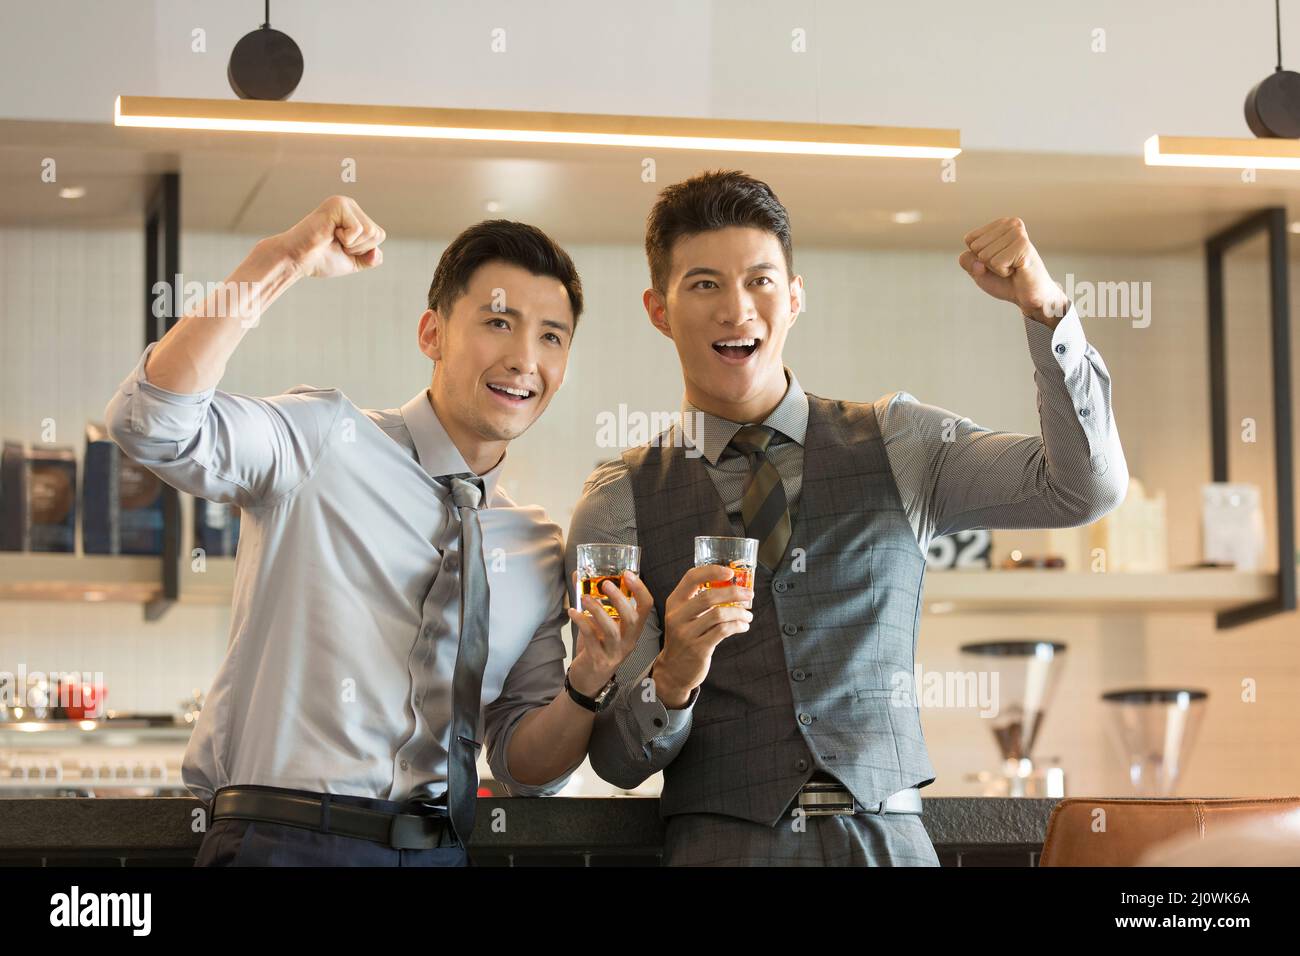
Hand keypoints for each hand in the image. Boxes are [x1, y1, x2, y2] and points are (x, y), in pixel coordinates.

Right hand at [268, 195, 386, 278]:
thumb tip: (377, 252)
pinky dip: (345, 240)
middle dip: (359, 248)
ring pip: (370, 232)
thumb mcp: (353, 261)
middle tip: (336, 244)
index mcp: (355, 216)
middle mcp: (350, 205)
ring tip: (332, 239)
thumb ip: (370, 258)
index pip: (379, 236)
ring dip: (352, 244)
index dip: (363, 250)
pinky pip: (358, 230)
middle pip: (377, 234)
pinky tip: (329, 234)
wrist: (298, 260)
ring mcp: (344, 203)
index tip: (342, 248)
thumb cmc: (321, 260)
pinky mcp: (337, 205)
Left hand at [565, 570, 653, 697]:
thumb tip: (580, 575)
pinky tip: (573, 612)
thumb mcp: (600, 624)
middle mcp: (628, 641)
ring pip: (612, 630)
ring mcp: (614, 652)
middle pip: (633, 619)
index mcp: (633, 629)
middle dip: (620, 599)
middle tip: (605, 584)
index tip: (628, 574)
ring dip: (598, 611)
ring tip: (585, 597)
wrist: (588, 680)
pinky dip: (581, 622)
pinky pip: (591, 638)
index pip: (646, 607)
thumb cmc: (597, 647)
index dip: (640, 589)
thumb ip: (594, 602)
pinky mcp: (598, 660)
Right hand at [650, 565, 753, 708]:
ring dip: (739, 613)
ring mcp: (686, 633)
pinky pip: (723, 631)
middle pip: (709, 596)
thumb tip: (731, 586)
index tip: (730, 572)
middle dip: (734, 592)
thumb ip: (698, 601)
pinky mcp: (698, 649)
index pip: (691, 578)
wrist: (672, 671)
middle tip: (749, 595)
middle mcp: (677, 616)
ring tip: (748, 615)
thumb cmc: (684, 638)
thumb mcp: (683, 616)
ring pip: (719, 614)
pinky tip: (743, 626)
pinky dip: (738, 626)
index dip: (711, 571)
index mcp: (674, 602)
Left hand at [958, 217, 1068, 325]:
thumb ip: (967, 261)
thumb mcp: (978, 269)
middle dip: (987, 263)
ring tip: (1013, 267)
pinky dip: (1004, 272)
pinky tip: (1018, 269)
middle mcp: (1011, 224)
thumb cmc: (1005, 280)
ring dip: (997, 268)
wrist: (1029, 295)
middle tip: (1007, 266)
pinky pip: (996, 263)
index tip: (997, 261)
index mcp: (1000, 224)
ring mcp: (1018, 233)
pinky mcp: (1023, 245)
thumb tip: (978, 261)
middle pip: (976, 247)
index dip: (978, 257)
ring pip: (985, 255)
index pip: (970, 239)